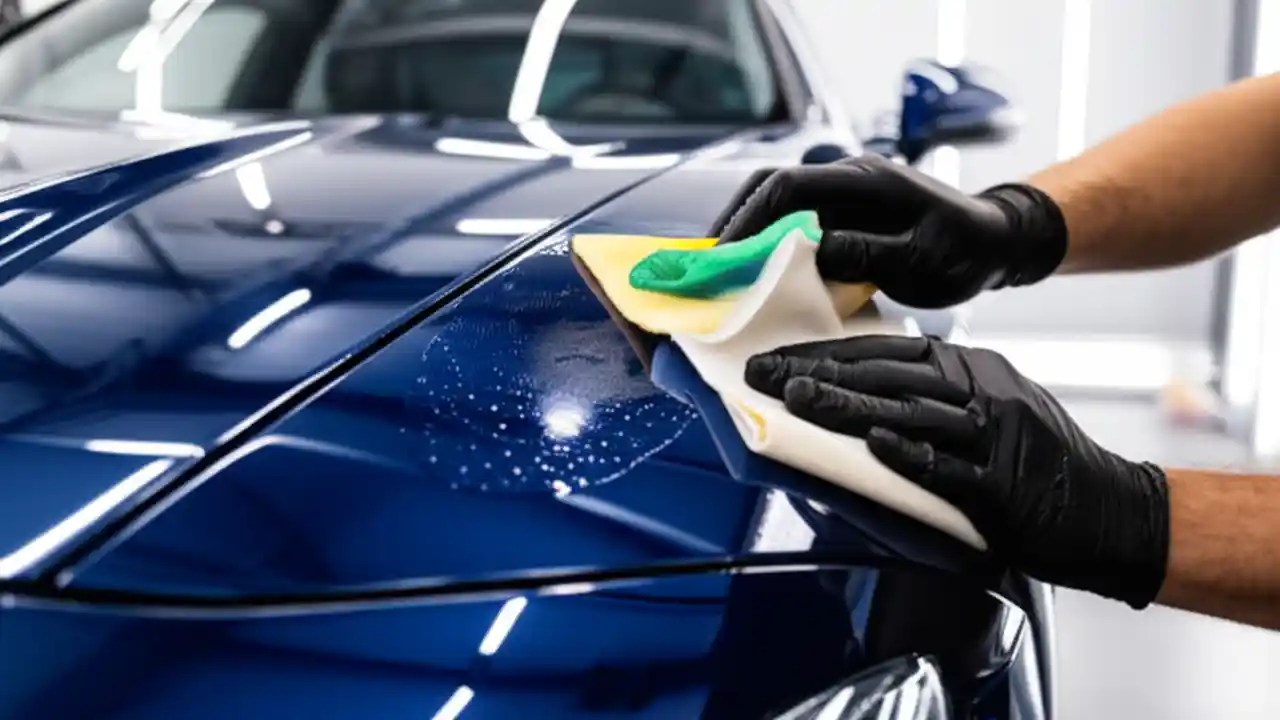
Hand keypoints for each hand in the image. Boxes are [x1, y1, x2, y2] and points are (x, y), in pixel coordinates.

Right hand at [712, 155, 1068, 308]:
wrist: (995, 242)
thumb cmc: (965, 250)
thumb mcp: (923, 258)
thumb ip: (872, 252)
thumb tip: (821, 251)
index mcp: (863, 180)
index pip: (788, 188)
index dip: (749, 220)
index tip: (724, 258)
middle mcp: (847, 180)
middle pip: (771, 189)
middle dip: (734, 224)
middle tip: (706, 266)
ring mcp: (844, 196)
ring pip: (779, 206)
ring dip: (747, 236)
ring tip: (720, 274)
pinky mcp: (845, 216)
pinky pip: (795, 224)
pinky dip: (769, 247)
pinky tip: (755, 276)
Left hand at [745, 335, 1168, 607]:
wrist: (1110, 508)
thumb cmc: (1036, 462)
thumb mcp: (987, 409)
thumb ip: (930, 397)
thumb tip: (855, 391)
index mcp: (971, 370)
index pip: (885, 351)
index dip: (825, 352)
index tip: (774, 358)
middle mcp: (982, 391)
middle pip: (889, 375)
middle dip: (819, 372)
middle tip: (761, 374)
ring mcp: (994, 436)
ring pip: (912, 413)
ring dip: (851, 406)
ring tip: (798, 398)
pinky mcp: (1004, 486)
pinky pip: (952, 469)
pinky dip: (913, 456)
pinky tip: (877, 447)